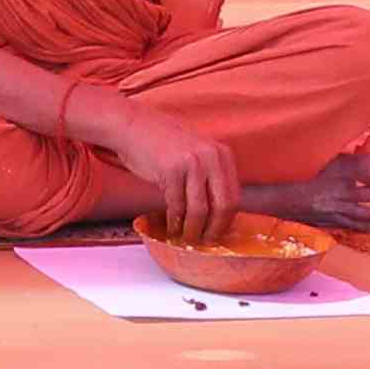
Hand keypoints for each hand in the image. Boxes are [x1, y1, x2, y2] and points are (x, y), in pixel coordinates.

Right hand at [86, 85, 238, 242]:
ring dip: (193, 229)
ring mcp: (192, 163)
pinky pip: (177, 205)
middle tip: (204, 241)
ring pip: (200, 210)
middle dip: (214, 229)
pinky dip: (175, 221)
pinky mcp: (171, 170)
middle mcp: (211, 157)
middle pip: (223, 205)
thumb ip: (211, 177)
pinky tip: (171, 226)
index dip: (227, 220)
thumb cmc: (164, 145)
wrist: (135, 127)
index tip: (218, 233)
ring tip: (186, 237)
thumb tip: (219, 215)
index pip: (234, 196)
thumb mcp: (198, 154)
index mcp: (222, 154)